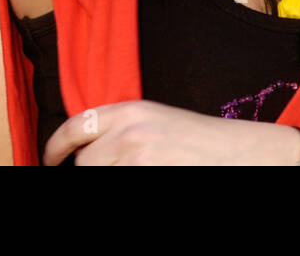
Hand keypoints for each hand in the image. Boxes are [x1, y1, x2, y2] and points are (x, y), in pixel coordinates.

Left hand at [42, 100, 299, 165]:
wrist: (247, 155)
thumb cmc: (207, 141)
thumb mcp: (160, 122)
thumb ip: (123, 131)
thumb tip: (90, 152)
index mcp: (132, 111)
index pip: (74, 128)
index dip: (54, 149)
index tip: (51, 162)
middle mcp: (130, 134)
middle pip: (83, 165)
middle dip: (91, 173)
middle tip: (110, 172)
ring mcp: (139, 162)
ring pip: (98, 178)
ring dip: (109, 179)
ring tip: (137, 171)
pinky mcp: (151, 182)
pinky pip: (120, 189)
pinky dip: (124, 187)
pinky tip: (147, 181)